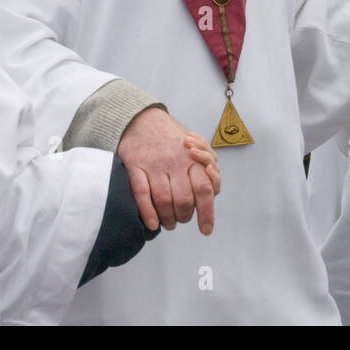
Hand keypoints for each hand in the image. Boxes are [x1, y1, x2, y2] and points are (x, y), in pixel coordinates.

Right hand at [116, 107, 218, 235]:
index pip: (205, 189)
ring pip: (164, 200)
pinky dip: (147, 212)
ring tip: (169, 223)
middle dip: (185, 216)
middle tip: (182, 219)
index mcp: (193, 159)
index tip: (206, 229)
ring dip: (168, 218)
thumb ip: (207, 167)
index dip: (207, 213)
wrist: (142, 119)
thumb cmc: (172, 136)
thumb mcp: (197, 146)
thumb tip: (213, 192)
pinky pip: (142, 193)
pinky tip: (152, 223)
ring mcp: (155, 165)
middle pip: (184, 200)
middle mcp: (175, 163)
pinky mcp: (136, 167)